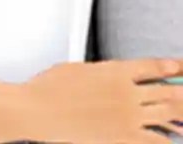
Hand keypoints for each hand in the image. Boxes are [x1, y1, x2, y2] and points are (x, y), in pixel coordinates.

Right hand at [17, 59, 182, 143]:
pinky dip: (167, 139)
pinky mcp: (123, 137)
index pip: (156, 67)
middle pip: (170, 91)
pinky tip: (170, 138)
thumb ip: (102, 72)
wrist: (35, 111)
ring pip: (169, 114)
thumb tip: (112, 75)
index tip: (181, 68)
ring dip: (181, 116)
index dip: (174, 67)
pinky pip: (156, 140)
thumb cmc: (47, 89)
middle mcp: (127, 92)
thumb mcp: (77, 69)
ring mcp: (128, 116)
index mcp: (115, 71)